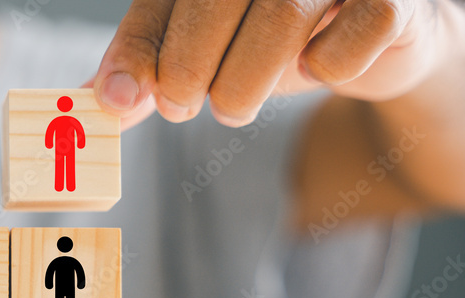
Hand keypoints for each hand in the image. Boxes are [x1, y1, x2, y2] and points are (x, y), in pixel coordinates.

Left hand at [92, 0, 459, 129]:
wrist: (368, 39)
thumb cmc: (271, 37)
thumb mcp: (202, 47)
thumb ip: (152, 64)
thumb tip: (101, 98)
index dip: (137, 51)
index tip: (121, 100)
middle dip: (187, 69)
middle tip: (180, 108)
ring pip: (282, 15)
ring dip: (243, 84)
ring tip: (233, 109)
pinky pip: (355, 36)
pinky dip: (328, 68)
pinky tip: (316, 69)